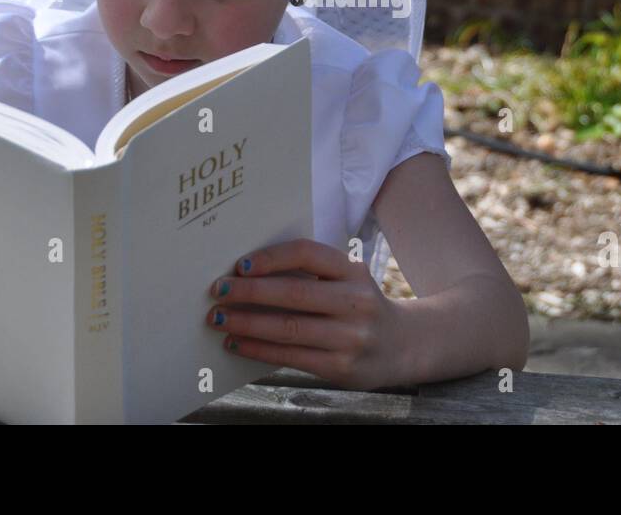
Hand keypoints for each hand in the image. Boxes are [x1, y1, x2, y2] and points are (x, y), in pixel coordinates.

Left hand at [207, 238, 404, 390]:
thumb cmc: (358, 305)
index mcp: (353, 270)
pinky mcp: (342, 366)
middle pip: (293, 293)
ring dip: (246, 323)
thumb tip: (247, 273)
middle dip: (249, 292)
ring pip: (288, 328)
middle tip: (218, 291)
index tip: (240, 265)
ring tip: (218, 319)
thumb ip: (310, 274)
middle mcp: (355, 301)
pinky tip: (237, 343)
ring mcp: (351, 336)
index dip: (271, 257)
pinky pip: (291, 356)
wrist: (402, 345)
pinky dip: (258, 349)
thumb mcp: (348, 280)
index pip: (307, 253)